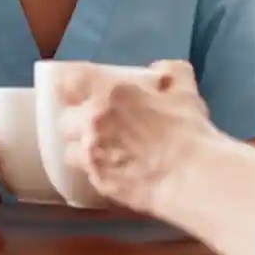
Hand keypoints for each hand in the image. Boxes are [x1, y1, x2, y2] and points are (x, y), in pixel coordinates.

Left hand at [57, 60, 216, 214]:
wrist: (190, 177)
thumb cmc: (187, 130)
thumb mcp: (185, 91)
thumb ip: (172, 73)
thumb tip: (161, 70)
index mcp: (110, 93)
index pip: (71, 80)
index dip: (69, 83)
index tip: (73, 86)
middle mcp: (92, 122)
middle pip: (65, 120)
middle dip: (75, 120)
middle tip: (91, 123)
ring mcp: (92, 155)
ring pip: (68, 151)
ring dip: (80, 149)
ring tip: (98, 152)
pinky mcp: (98, 183)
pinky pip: (85, 175)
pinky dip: (95, 171)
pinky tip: (112, 172)